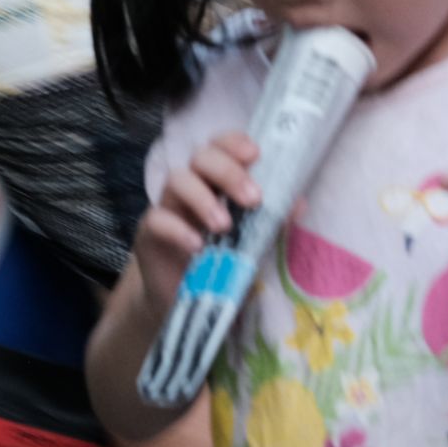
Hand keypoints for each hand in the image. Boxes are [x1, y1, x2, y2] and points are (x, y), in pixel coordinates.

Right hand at [131, 133, 260, 308]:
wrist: (191, 303)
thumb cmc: (223, 264)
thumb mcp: (253, 244)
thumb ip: (271, 224)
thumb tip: (298, 204)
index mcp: (217, 182)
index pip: (220, 147)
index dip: (234, 143)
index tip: (254, 154)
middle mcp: (192, 187)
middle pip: (200, 157)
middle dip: (227, 172)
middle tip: (252, 199)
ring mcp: (168, 208)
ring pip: (176, 180)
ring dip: (203, 199)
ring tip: (223, 226)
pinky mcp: (150, 234)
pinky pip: (158, 220)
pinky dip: (178, 229)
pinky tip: (197, 246)